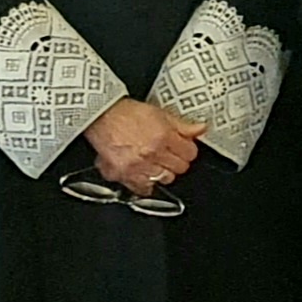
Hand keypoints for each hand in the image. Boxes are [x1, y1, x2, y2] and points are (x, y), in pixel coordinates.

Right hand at [85, 97, 204, 195]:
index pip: (190, 153)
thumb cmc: (125, 112)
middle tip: (170, 154)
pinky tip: (143, 173)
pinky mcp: (123, 175)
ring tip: (155, 162)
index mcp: (163, 136)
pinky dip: (145, 183)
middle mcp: (152, 153)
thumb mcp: (158, 113)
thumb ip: (182, 125)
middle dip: (177, 161)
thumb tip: (200, 128)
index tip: (184, 148)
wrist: (100, 115)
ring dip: (163, 171)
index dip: (188, 150)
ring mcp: (138, 166)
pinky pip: (143, 188)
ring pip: (164, 179)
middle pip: (180, 168)